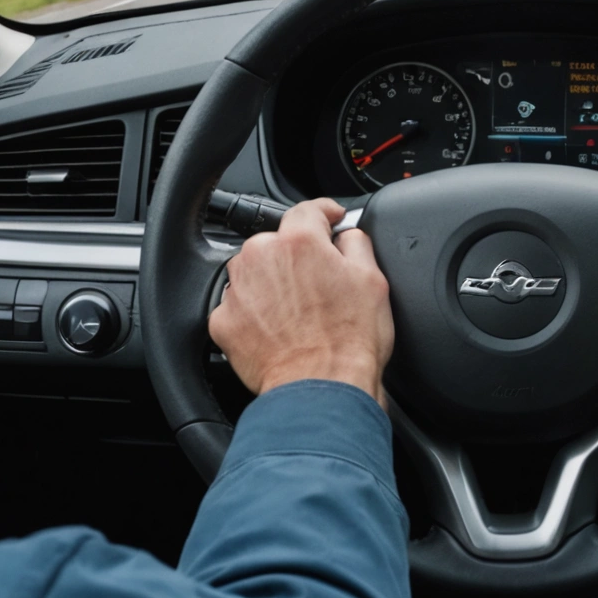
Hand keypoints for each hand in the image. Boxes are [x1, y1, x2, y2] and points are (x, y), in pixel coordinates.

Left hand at [209, 198, 394, 405]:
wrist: (319, 388)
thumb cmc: (348, 341)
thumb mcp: (373, 280)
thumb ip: (356, 243)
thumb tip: (347, 235)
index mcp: (299, 242)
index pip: (309, 210)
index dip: (325, 212)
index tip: (330, 218)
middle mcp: (261, 258)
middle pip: (277, 242)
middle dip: (297, 256)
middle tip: (320, 283)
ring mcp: (238, 291)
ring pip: (255, 272)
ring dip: (273, 282)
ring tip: (300, 311)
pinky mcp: (224, 322)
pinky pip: (239, 305)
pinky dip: (255, 312)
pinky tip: (280, 329)